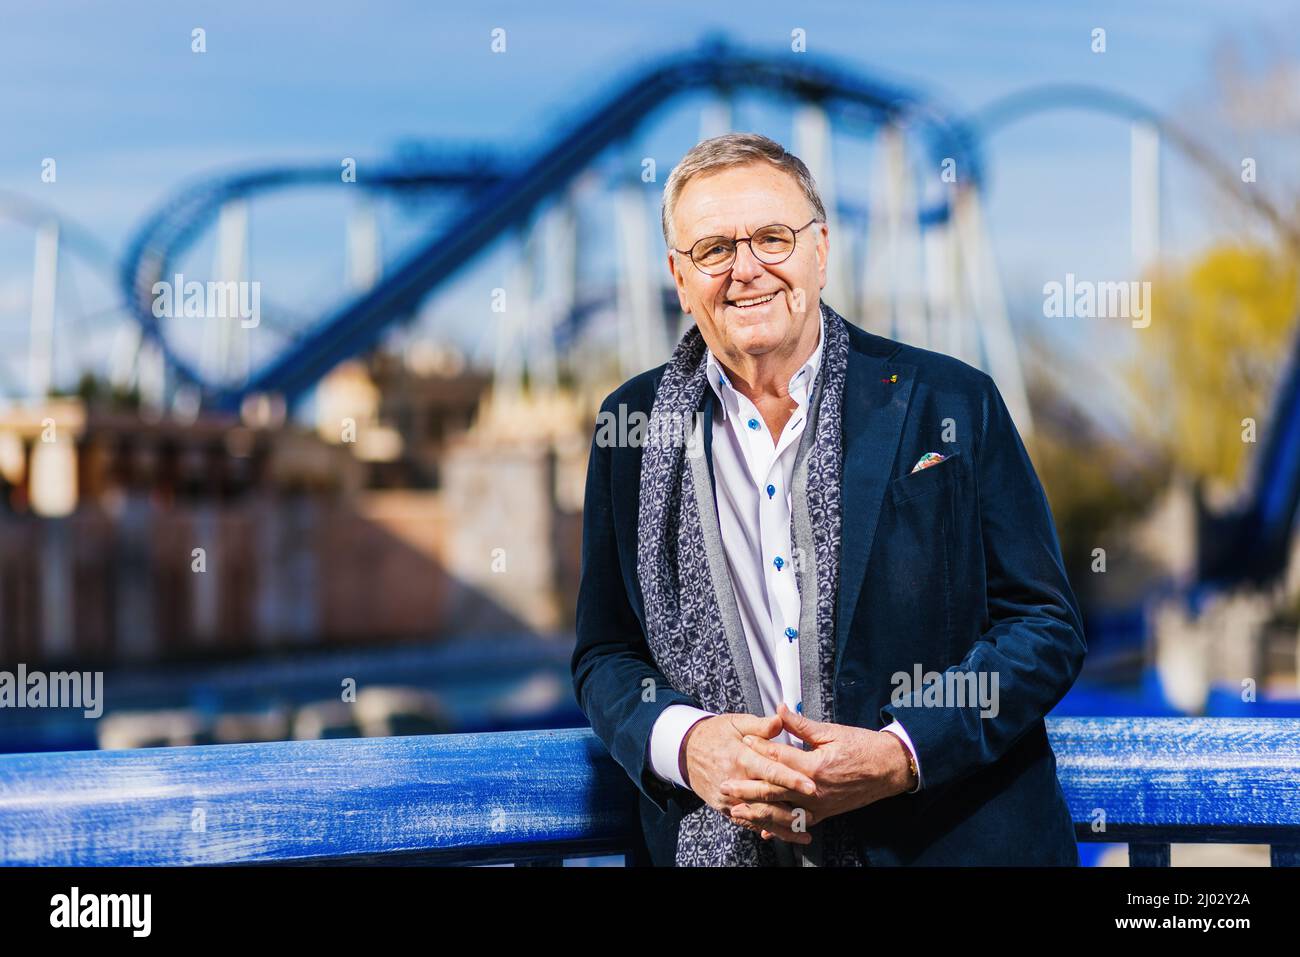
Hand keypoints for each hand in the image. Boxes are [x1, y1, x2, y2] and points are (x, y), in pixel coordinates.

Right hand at [681, 712, 817, 843]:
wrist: (684, 750)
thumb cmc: (714, 734)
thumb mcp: (736, 723)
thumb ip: (761, 725)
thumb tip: (781, 720)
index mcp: (741, 757)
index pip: (771, 771)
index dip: (792, 780)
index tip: (811, 786)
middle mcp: (735, 780)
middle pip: (767, 798)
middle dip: (793, 808)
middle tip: (815, 814)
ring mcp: (728, 798)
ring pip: (759, 815)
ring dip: (783, 826)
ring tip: (805, 831)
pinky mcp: (724, 807)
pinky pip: (748, 822)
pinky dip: (767, 830)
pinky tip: (784, 835)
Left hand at [723, 703, 915, 840]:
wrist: (889, 769)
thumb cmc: (862, 747)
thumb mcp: (832, 731)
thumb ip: (802, 725)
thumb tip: (780, 709)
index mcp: (815, 765)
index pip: (779, 757)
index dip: (759, 748)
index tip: (741, 743)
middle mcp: (814, 789)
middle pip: (774, 789)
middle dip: (747, 788)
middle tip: (725, 785)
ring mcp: (819, 805)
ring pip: (782, 811)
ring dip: (757, 812)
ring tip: (736, 811)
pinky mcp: (825, 814)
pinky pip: (798, 823)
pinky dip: (780, 828)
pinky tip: (764, 830)